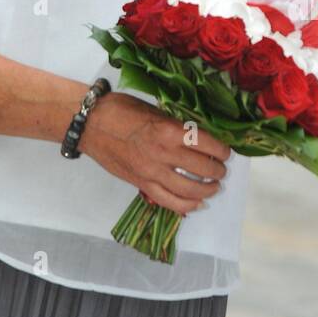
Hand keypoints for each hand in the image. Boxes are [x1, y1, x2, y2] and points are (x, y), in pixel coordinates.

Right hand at [81, 91, 230, 214]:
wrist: (90, 124)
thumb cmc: (121, 110)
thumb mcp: (156, 111)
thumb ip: (177, 126)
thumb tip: (200, 138)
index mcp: (169, 130)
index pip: (207, 145)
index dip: (222, 151)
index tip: (226, 153)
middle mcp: (164, 153)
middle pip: (203, 169)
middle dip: (218, 171)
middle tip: (222, 170)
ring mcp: (152, 172)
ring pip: (190, 190)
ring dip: (208, 190)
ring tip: (214, 187)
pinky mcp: (141, 184)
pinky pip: (169, 202)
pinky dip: (187, 206)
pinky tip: (197, 203)